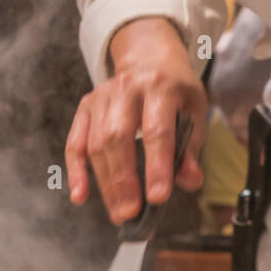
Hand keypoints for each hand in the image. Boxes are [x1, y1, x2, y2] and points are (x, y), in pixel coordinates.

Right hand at [66, 17, 207, 223]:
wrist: (149, 57)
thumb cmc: (175, 92)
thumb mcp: (194, 112)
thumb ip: (191, 149)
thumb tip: (189, 181)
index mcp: (161, 87)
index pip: (156, 131)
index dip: (157, 166)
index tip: (157, 198)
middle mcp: (127, 88)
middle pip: (119, 138)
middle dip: (124, 180)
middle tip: (130, 213)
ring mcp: (102, 97)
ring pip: (97, 144)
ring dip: (106, 183)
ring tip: (118, 213)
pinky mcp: (85, 107)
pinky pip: (76, 142)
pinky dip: (76, 171)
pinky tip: (80, 196)